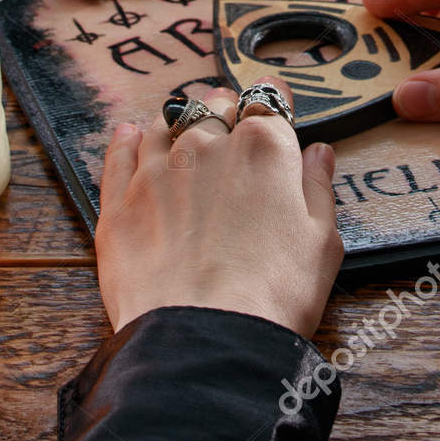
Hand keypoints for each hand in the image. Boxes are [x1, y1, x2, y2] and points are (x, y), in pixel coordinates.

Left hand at [94, 79, 343, 338]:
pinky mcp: (119, 201)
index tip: (275, 107)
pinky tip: (128, 135)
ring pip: (164, 123)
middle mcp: (207, 145)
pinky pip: (118, 153)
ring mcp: (157, 169)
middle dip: (226, 112)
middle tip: (231, 133)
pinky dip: (124, 139)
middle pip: (215, 106)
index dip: (274, 102)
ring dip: (177, 125)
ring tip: (183, 139)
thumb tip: (318, 154)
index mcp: (264, 148)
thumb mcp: (321, 242)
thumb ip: (318, 188)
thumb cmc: (273, 295)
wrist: (203, 340)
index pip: (269, 100)